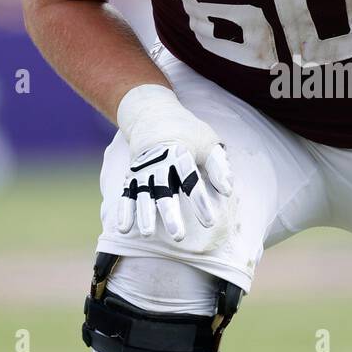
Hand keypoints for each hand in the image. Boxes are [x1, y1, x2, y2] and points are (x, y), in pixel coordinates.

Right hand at [115, 84, 232, 241]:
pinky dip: (124, 210)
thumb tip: (228, 190)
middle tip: (178, 237)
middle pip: (164, 190)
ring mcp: (142, 169)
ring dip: (144, 214)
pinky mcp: (132, 175)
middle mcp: (158, 162)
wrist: (153, 114)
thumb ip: (219, 166)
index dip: (200, 202)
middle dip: (170, 214)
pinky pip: (126, 194)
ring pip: (142, 194)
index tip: (210, 223)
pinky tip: (126, 229)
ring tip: (148, 234)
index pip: (191, 180)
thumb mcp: (208, 141)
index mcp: (180, 153)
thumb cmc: (188, 131)